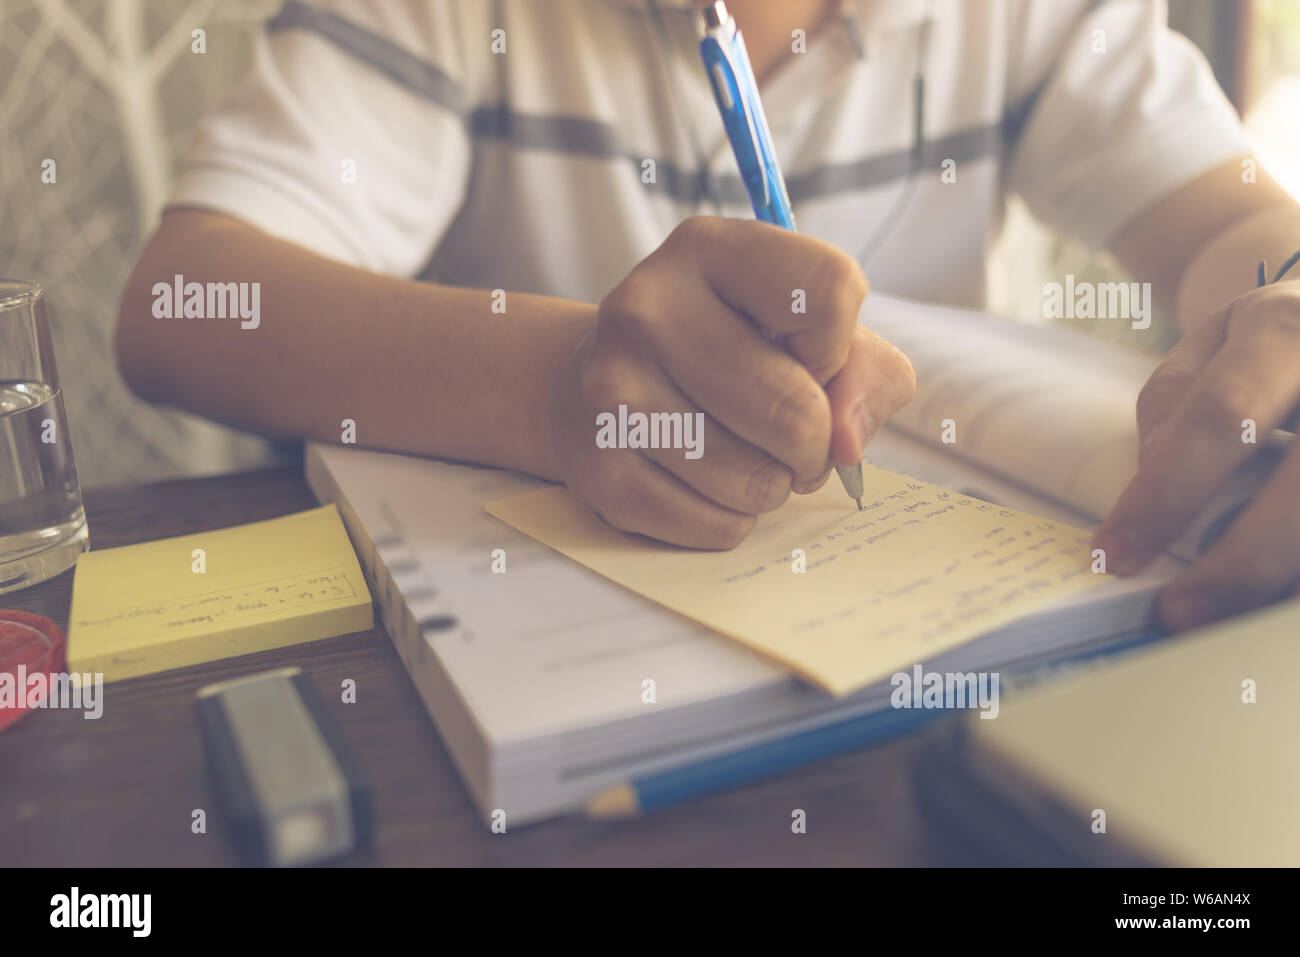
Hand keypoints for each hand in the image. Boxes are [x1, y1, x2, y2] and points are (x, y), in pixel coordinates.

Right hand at [544, 216, 914, 548]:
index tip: (806, 358)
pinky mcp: (595, 466)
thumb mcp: (806, 332)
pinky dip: (731, 520)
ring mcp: (610, 388)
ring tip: (741, 456)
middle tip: (791, 439)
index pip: (830, 292)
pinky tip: (703, 484)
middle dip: (814, 445)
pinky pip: (717, 526)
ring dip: (772, 486)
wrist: (596, 389)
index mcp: (708, 249)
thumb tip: (846, 444)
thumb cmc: (727, 355)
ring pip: (757, 482)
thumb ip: (865, 372)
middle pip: (796, 411)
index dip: (838, 346)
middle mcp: (646, 307)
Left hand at [1095, 282, 1299, 629]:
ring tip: (1235, 618)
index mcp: (1291, 331)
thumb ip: (1175, 398)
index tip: (1116, 554)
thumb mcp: (1221, 336)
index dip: (1165, 493)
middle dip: (1238, 565)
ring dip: (1284, 584)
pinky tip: (1273, 602)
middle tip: (1180, 614)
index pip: (1223, 417)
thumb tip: (1150, 472)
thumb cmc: (1286, 338)